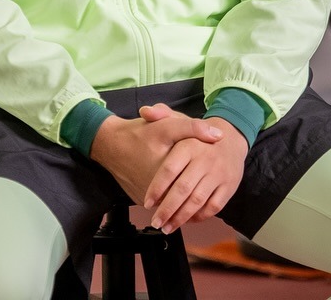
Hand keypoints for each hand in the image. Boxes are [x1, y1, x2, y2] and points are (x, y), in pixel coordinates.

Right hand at [88, 103, 222, 206]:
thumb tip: (219, 135)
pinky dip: (169, 203)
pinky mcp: (140, 200)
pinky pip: (160, 205)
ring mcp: (147, 198)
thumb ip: (193, 128)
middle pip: (184, 199)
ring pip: (171, 204)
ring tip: (198, 205)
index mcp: (168, 170)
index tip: (216, 184)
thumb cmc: (141, 133)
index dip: (208, 185)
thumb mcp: (168, 125)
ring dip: (184, 206)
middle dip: (198, 203)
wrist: (111, 144)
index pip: (195, 184)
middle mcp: (156, 190)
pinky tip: (180, 201)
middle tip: (211, 201)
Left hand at [144, 116, 248, 232]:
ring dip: (181, 217)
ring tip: (168, 226)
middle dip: (166, 209)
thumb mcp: (180, 121)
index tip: (147, 202)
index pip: (169, 170)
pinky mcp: (229, 185)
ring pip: (197, 201)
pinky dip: (200, 216)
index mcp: (190, 146)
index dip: (156, 189)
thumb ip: (162, 116)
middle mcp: (205, 160)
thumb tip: (144, 111)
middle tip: (155, 221)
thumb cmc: (199, 135)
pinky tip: (189, 220)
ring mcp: (219, 174)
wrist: (232, 137)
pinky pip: (214, 206)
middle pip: (182, 190)